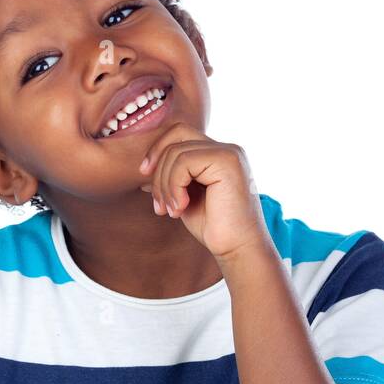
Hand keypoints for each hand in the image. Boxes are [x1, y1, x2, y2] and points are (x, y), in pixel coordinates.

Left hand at [138, 123, 270, 261]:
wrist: (237, 249)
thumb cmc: (213, 226)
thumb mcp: (184, 197)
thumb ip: (170, 179)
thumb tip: (145, 169)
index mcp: (218, 155)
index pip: (180, 134)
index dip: (158, 152)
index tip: (146, 182)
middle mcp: (227, 149)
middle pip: (177, 134)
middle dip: (158, 167)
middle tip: (158, 203)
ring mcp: (229, 153)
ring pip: (177, 152)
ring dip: (164, 185)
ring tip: (170, 211)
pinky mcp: (227, 161)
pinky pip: (184, 162)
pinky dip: (174, 186)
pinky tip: (181, 208)